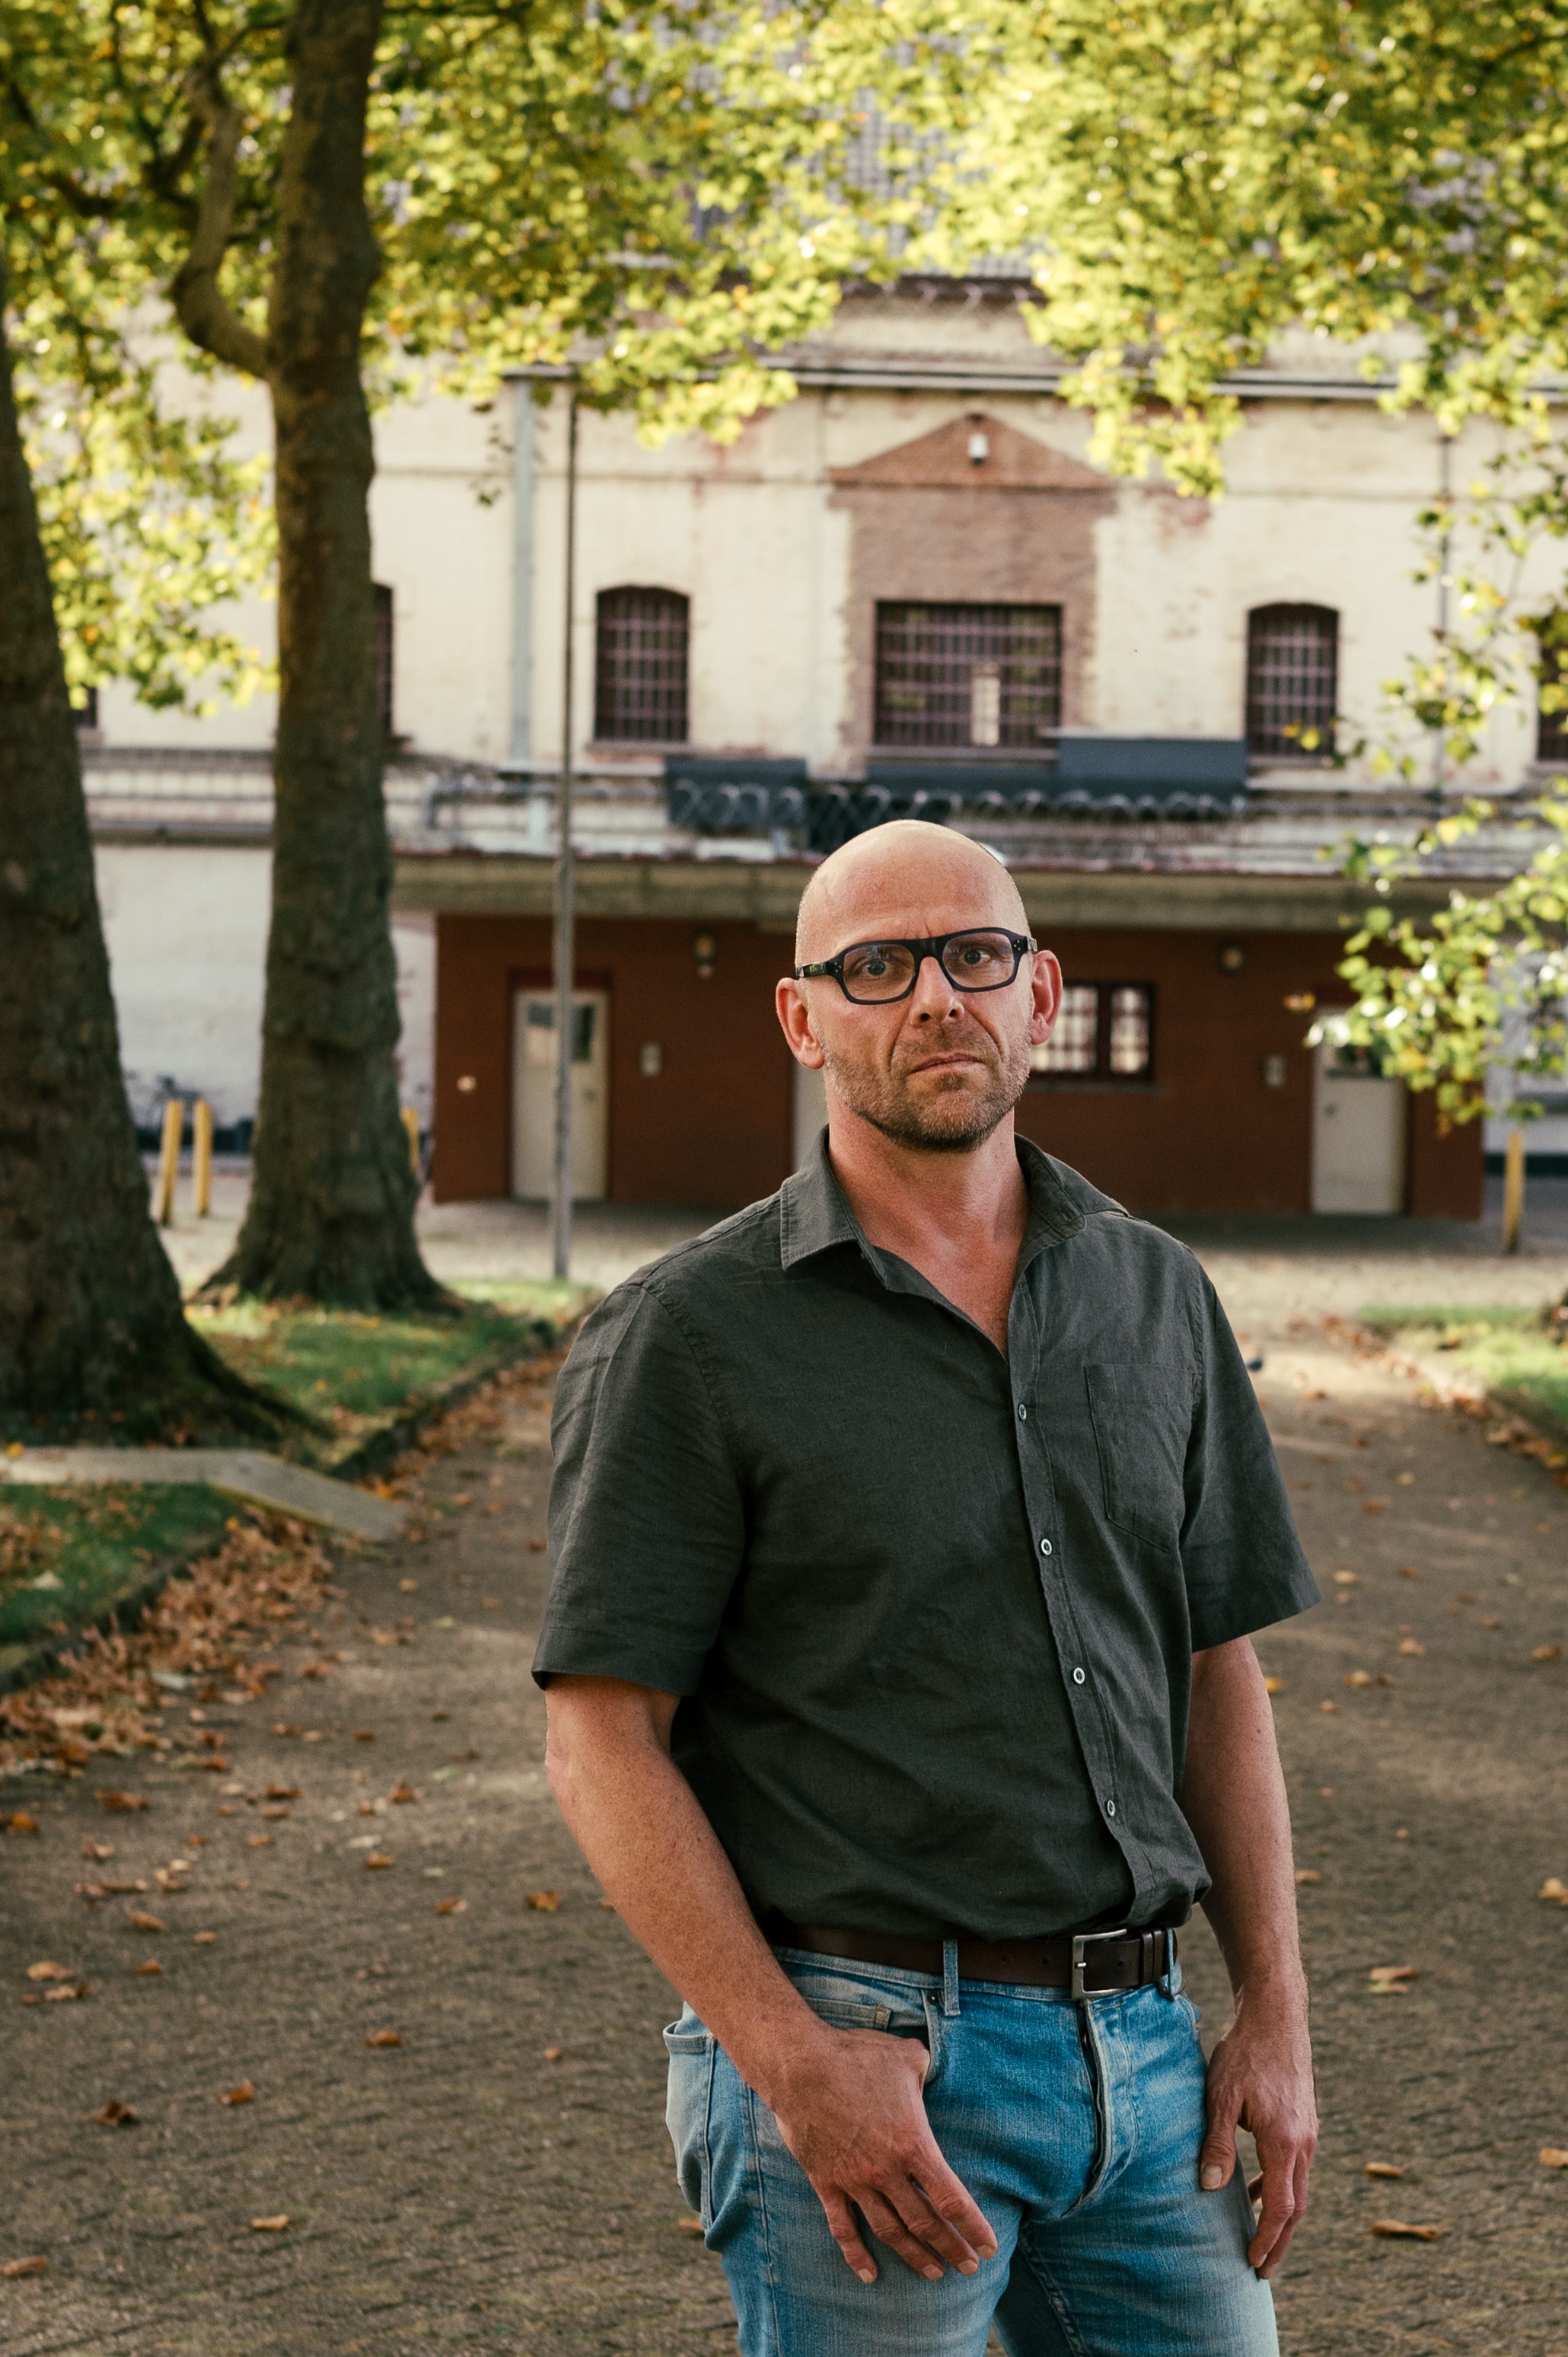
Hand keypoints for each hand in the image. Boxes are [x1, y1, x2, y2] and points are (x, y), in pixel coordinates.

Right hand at [764, 2024, 997, 2285]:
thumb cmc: (856, 2056)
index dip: (973, 2227)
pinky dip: (856, 2255)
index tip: (988, 2247)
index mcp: (913, 2143)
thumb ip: (927, 2069)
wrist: (801, 2066)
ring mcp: (855, 2180)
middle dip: (950, 2248)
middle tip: (969, 2268)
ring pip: (890, 2231)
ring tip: (933, 2273)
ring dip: (913, 2256)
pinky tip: (870, 2275)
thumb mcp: (906, 2056)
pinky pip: (843, 2228)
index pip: (951, 2198)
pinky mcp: (826, 2182)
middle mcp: (887, 2171)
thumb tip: (936, 2068)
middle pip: (925, 2222)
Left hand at [1198, 1989, 1315, 2278]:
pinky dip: (1279, 2187)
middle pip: (1296, 2207)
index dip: (1268, 2239)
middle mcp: (1304, 2143)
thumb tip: (1209, 2187)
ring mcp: (1308, 2133)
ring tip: (1257, 2237)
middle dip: (1280, 2241)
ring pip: (1298, 2187)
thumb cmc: (1244, 2054)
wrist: (1276, 2018)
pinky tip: (1254, 2189)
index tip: (1254, 2263)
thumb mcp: (1221, 2097)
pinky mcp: (1304, 2122)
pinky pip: (1295, 2167)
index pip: (1281, 2207)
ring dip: (1280, 2216)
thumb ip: (1217, 2143)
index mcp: (1284, 2142)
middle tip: (1262, 2269)